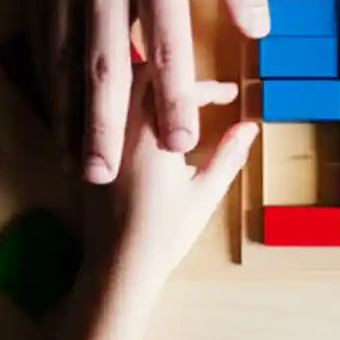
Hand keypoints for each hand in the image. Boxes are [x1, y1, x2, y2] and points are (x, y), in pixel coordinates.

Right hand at [64, 0, 268, 184]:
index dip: (172, 101)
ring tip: (75, 159)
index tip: (178, 143)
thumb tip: (261, 30)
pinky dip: (47, 79)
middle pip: (105, 67)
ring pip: (65, 59)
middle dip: (103, 128)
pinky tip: (54, 107)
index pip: (167, 47)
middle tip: (102, 178)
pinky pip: (42, 36)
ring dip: (69, 114)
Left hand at [110, 72, 257, 286]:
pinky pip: (104, 111)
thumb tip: (250, 126)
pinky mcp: (89, 150)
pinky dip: (126, 104)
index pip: (181, 92)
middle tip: (200, 91)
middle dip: (174, 76)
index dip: (210, 89)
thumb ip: (229, 155)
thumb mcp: (206, 193)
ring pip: (120, 91)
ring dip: (148, 85)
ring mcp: (101, 138)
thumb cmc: (166, 233)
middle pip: (143, 75)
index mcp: (152, 136)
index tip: (230, 96)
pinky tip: (144, 120)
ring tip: (173, 99)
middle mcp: (123, 129)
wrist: (119, 264)